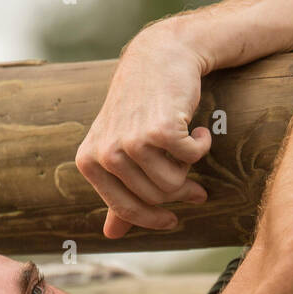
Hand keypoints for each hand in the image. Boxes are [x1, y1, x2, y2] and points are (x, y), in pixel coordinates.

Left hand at [75, 27, 213, 239]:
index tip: (173, 221)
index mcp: (90, 161)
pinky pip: (191, 159)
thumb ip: (117, 192)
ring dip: (190, 169)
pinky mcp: (158, 130)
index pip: (125, 208)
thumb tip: (112, 235)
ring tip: (189, 147)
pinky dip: (202, 146)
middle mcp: (105, 153)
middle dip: (180, 192)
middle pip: (155, 197)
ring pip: (173, 183)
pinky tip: (200, 130)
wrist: (160, 58)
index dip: (152, 219)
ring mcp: (130, 141)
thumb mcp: (121, 148)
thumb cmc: (141, 107)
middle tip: (195, 184)